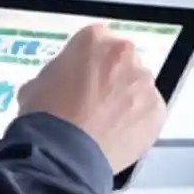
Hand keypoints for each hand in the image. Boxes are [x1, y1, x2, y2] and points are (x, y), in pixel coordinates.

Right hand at [17, 24, 165, 172]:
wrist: (64, 153)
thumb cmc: (45, 116)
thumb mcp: (36, 84)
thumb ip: (58, 74)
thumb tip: (63, 84)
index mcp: (93, 40)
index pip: (96, 41)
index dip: (87, 62)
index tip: (83, 78)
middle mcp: (124, 54)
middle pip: (122, 60)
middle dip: (112, 77)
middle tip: (96, 102)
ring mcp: (144, 82)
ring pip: (138, 86)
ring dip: (126, 99)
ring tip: (107, 124)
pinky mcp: (157, 109)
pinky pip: (148, 112)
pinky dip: (137, 121)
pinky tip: (118, 136)